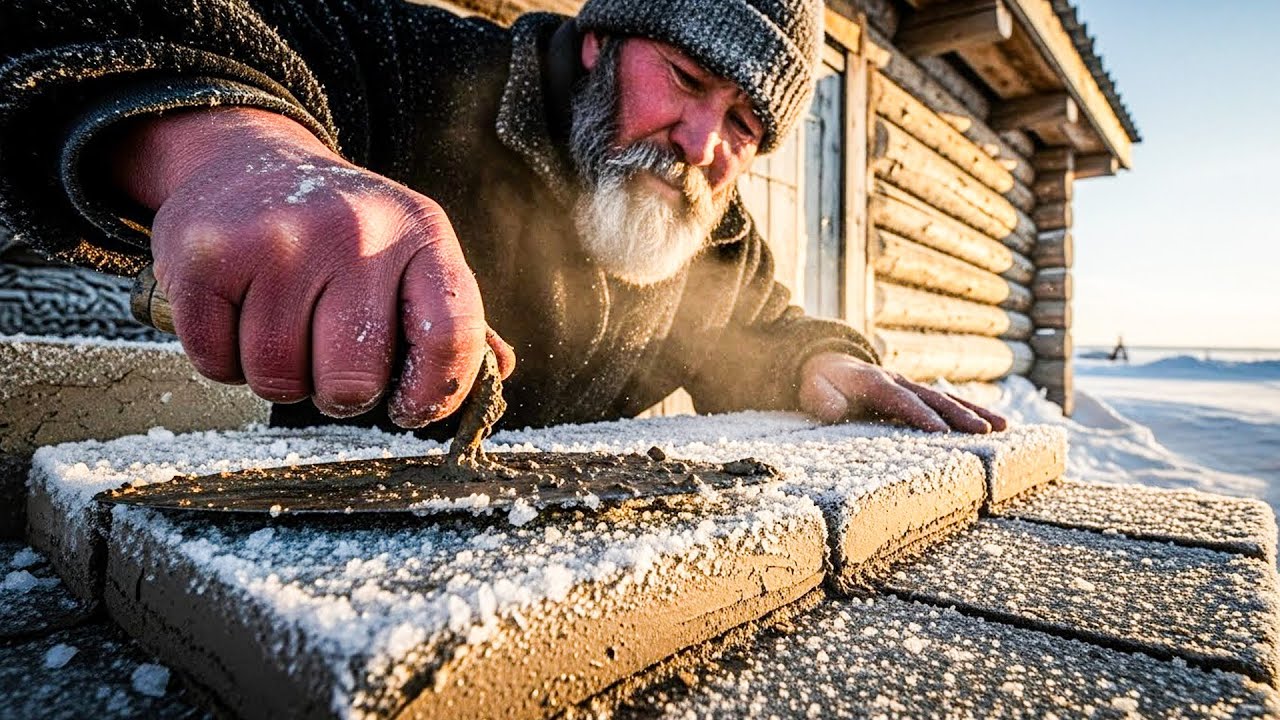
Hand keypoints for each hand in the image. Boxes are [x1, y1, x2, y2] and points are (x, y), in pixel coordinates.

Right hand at [113, 107, 513, 426]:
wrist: (248, 160)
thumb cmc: (342, 228)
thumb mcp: (413, 252)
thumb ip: (456, 318)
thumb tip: (498, 371)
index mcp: (421, 233)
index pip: (451, 338)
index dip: (434, 393)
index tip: (409, 408)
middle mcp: (354, 230)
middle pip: (353, 381)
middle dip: (341, 392)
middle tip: (330, 360)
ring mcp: (277, 239)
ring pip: (279, 380)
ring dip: (280, 377)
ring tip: (284, 329)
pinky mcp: (208, 255)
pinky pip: (217, 365)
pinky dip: (224, 362)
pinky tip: (239, 317)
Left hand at [798, 352, 1006, 432]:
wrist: (827, 360)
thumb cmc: (819, 381)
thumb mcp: (812, 388)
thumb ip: (822, 398)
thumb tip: (835, 411)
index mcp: (874, 382)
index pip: (900, 400)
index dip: (920, 415)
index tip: (941, 432)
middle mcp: (898, 380)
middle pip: (933, 398)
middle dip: (960, 415)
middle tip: (984, 432)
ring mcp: (910, 385)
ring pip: (947, 397)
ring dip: (976, 412)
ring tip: (1004, 427)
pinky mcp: (917, 393)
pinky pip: (947, 401)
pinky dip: (971, 411)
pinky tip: (995, 425)